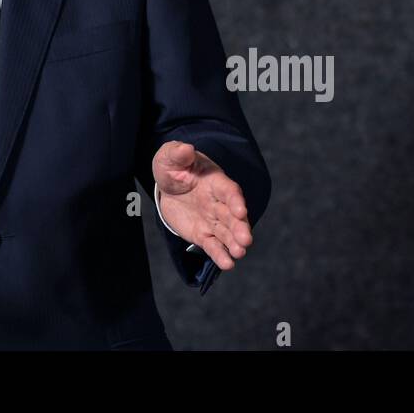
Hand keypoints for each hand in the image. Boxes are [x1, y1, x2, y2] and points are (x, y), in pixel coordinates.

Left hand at [153, 140, 251, 272]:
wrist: (167, 186)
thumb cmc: (173, 167)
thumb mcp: (170, 157)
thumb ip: (178, 153)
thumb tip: (186, 148)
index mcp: (215, 181)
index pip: (229, 190)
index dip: (236, 200)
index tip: (241, 210)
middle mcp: (218, 202)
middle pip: (232, 216)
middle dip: (240, 227)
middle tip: (246, 240)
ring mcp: (212, 219)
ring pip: (226, 233)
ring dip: (234, 243)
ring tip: (239, 253)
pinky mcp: (203, 234)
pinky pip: (213, 245)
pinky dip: (220, 254)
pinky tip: (227, 264)